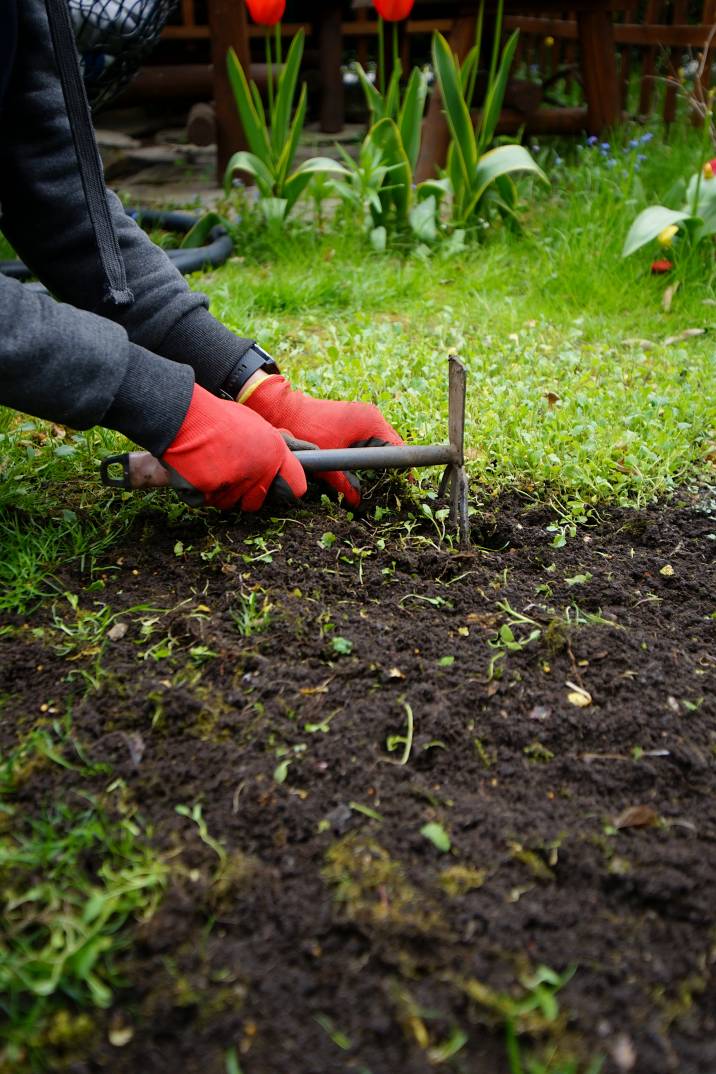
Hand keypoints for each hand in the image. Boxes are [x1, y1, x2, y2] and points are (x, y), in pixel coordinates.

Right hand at [161, 383, 305, 509]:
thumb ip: (275, 443)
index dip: (288, 487)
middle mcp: (258, 473)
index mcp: (274, 454)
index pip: (297, 487)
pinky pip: (206, 501)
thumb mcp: (255, 423)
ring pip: (229, 503)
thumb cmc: (217, 417)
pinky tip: (196, 470)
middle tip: (230, 473)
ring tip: (209, 464)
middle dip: (245, 493)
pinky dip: (200, 491)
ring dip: (220, 491)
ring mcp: (233, 486)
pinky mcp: (209, 495)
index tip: (278, 484)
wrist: (184, 417)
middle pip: (255, 503)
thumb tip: (303, 450)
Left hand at [240, 375, 402, 506]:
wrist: (286, 409)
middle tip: (388, 487)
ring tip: (376, 479)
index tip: (404, 485)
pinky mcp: (356, 417)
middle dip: (390, 466)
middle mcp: (372, 415)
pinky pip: (371, 436)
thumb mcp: (328, 460)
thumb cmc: (307, 429)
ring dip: (379, 458)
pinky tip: (363, 466)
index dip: (401, 469)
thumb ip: (344, 483)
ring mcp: (364, 414)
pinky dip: (369, 451)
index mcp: (371, 422)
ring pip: (382, 441)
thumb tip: (356, 502)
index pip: (397, 448)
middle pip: (392, 445)